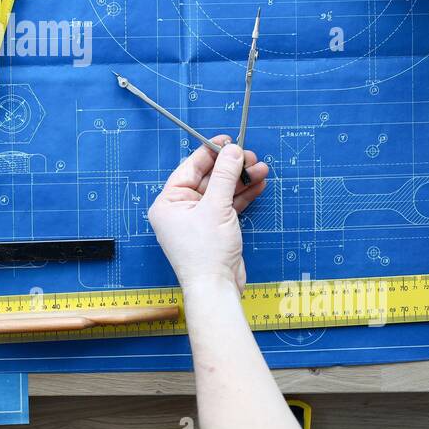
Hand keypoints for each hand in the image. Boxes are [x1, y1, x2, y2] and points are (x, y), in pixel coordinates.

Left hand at [147, 136, 267, 293]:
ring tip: (260, 168)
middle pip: (208, 178)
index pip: (189, 168)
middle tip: (250, 156)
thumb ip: (224, 176)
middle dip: (230, 167)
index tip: (227, 140)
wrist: (217, 288)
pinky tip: (257, 184)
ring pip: (221, 191)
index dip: (210, 153)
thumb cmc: (206, 253)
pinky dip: (243, 195)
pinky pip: (228, 205)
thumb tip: (231, 151)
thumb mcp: (216, 207)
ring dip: (240, 180)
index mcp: (168, 202)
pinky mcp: (215, 229)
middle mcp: (180, 210)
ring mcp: (198, 220)